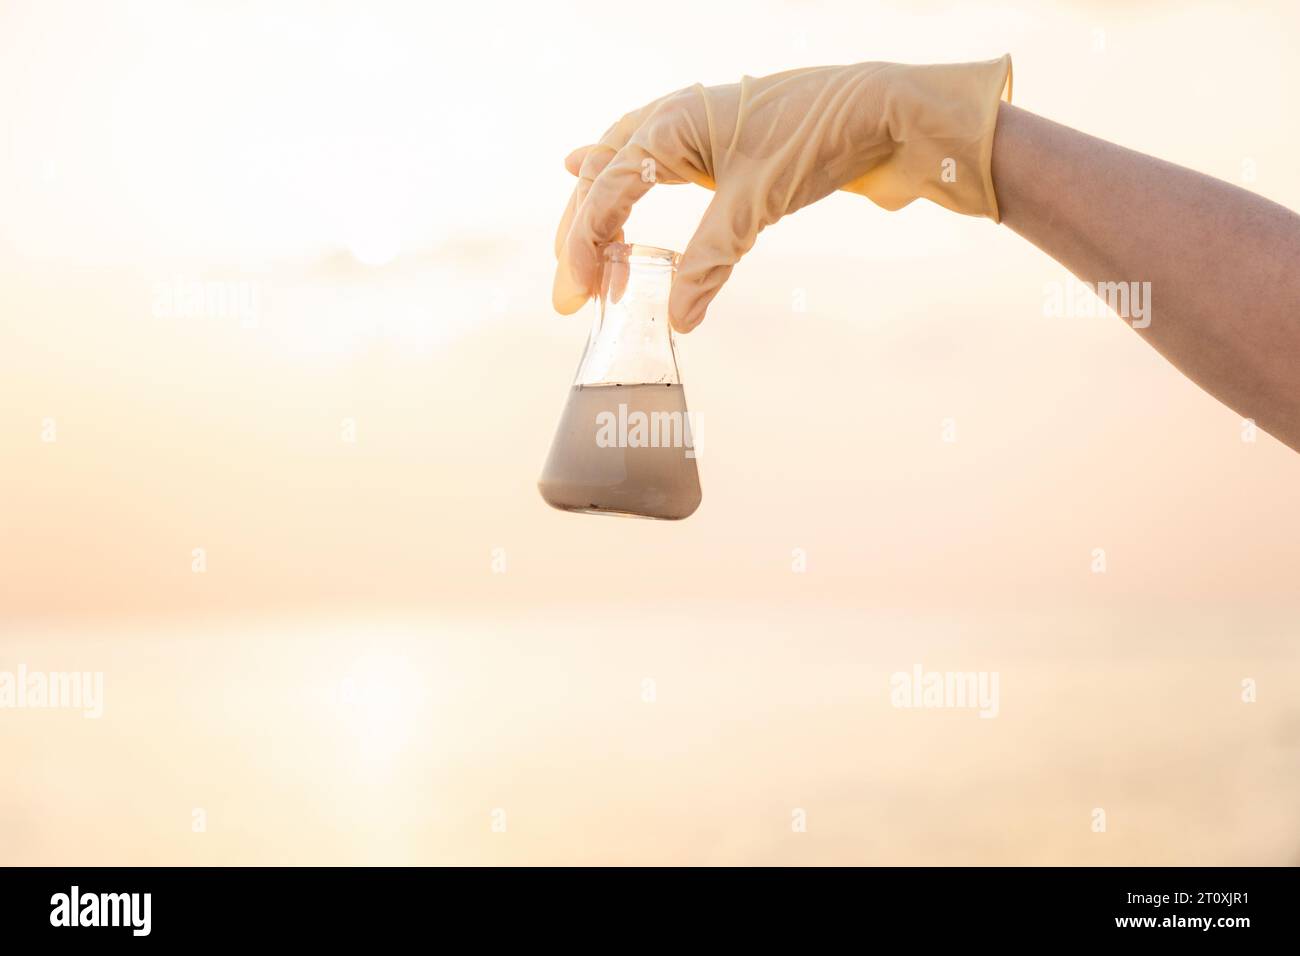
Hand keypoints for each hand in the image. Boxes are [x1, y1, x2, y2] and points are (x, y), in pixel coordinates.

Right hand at [552, 56, 1011, 331]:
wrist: (890, 114)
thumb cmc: (821, 138)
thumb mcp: (754, 205)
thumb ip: (707, 262)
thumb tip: (677, 319)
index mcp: (671, 123)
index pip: (606, 190)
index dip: (584, 246)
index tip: (576, 295)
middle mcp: (676, 121)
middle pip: (604, 178)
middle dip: (581, 236)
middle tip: (570, 292)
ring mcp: (699, 132)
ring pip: (626, 171)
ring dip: (601, 215)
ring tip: (582, 256)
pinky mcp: (725, 151)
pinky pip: (659, 171)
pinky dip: (634, 195)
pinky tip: (624, 203)